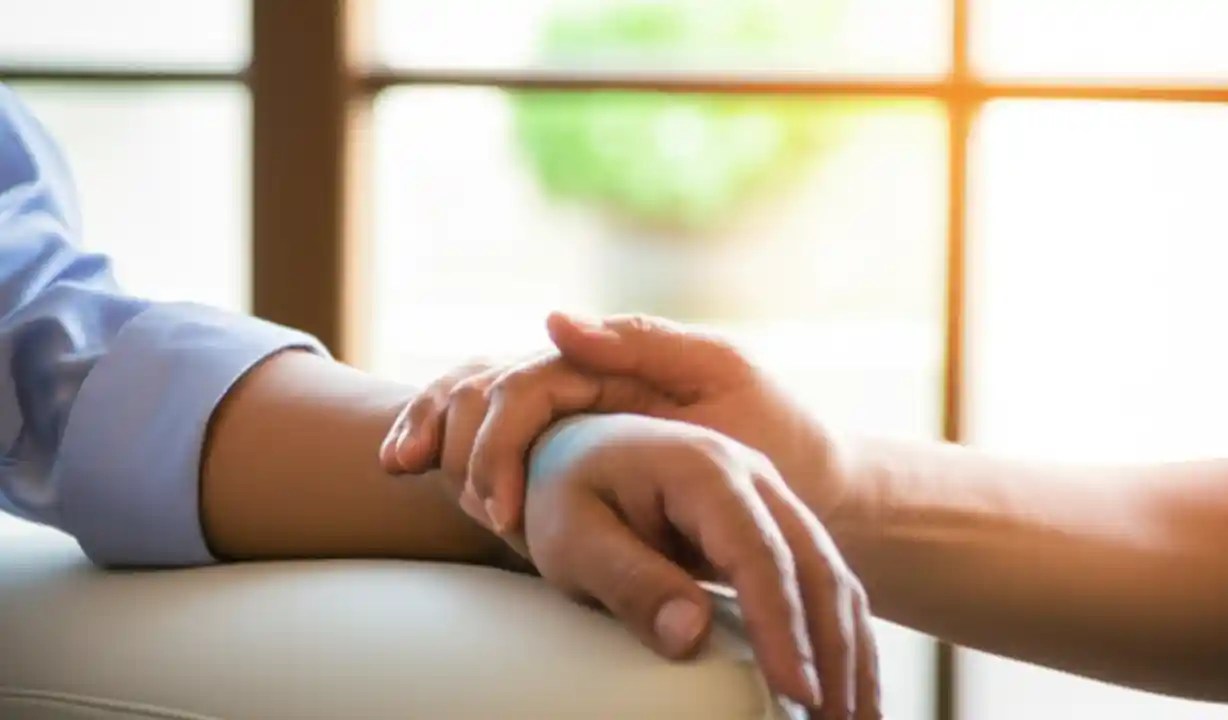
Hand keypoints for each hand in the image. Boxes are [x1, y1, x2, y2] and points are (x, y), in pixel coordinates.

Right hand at [379, 312, 849, 534]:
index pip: (526, 384)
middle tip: (425, 481)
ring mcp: (577, 420)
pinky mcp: (576, 457)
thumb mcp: (725, 373)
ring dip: (433, 429)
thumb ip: (644, 343)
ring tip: (396, 462)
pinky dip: (456, 451)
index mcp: (612, 363)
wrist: (810, 482)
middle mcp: (585, 385)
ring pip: (477, 408)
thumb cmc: (776, 428)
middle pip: (485, 390)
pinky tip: (418, 468)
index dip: (498, 436)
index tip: (496, 503)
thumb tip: (550, 317)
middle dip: (446, 428)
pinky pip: (500, 443)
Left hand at [525, 413, 879, 718]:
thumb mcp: (573, 537)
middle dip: (833, 650)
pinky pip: (820, 582)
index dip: (782, 624)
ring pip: (832, 576)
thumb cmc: (569, 493)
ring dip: (849, 650)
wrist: (577, 451)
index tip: (797, 690)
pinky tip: (843, 686)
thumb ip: (628, 581)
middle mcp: (753, 477)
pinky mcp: (774, 530)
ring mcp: (771, 501)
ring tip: (852, 718)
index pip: (758, 552)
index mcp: (703, 468)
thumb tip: (688, 636)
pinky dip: (838, 635)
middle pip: (815, 565)